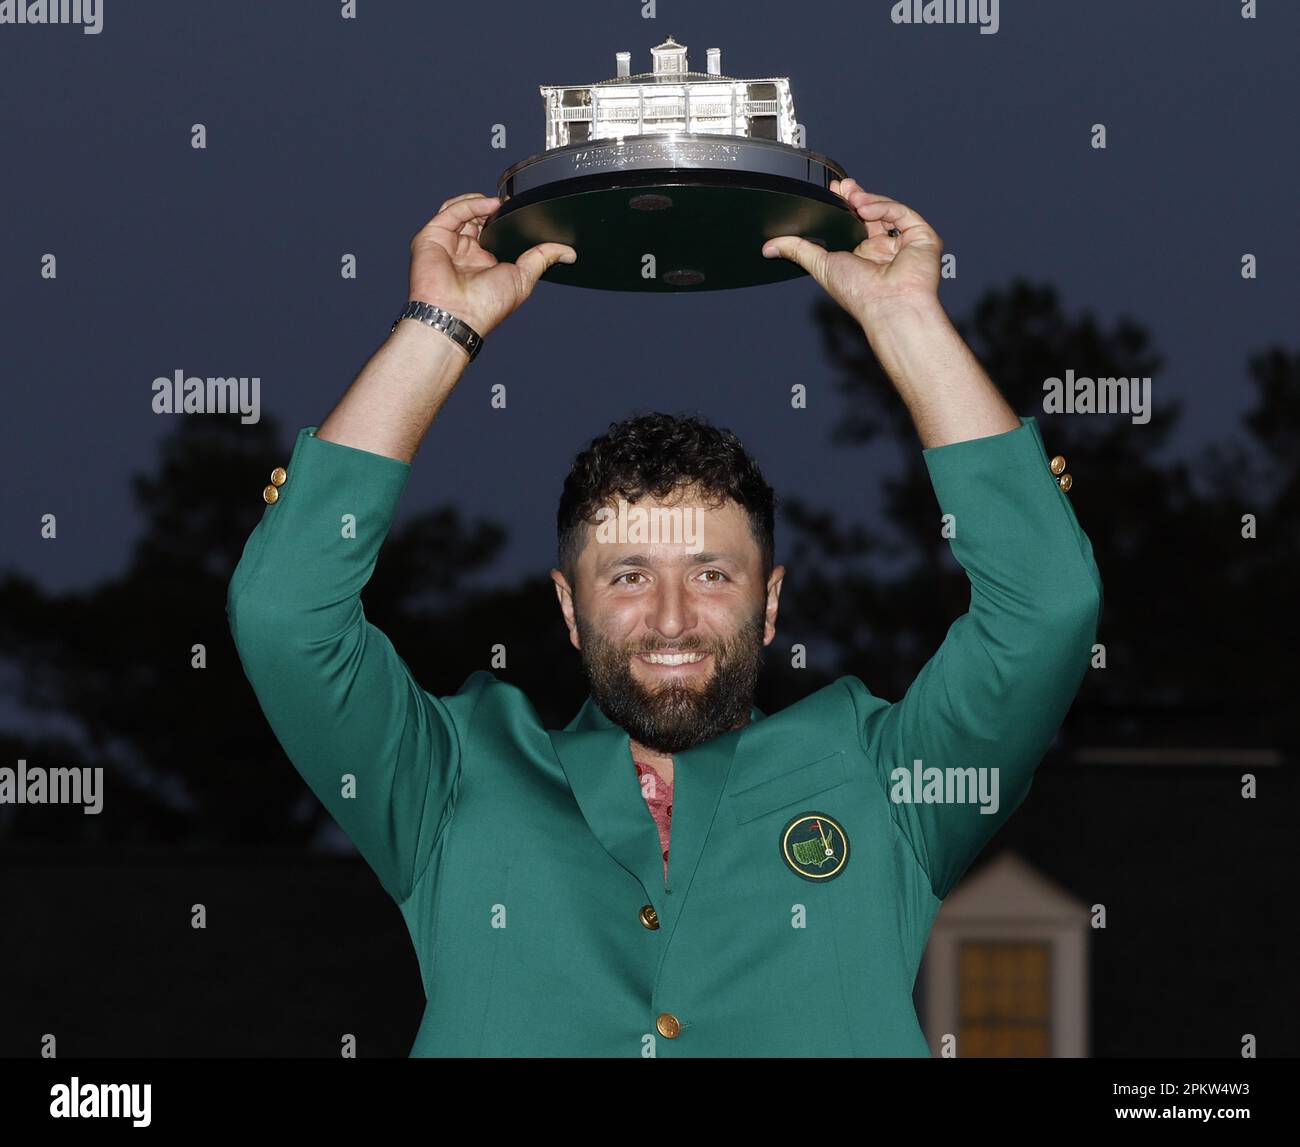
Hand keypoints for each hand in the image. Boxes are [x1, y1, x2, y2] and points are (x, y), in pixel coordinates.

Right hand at [407, 193, 576, 337]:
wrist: (456, 316)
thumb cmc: (484, 307)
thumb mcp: (523, 279)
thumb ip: (542, 259)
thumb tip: (568, 252)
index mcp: (482, 261)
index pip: (492, 230)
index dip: (505, 218)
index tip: (520, 210)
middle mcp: (463, 251)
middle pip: (476, 216)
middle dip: (492, 208)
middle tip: (510, 205)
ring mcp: (446, 243)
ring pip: (460, 210)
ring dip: (480, 202)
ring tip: (500, 204)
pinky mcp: (431, 237)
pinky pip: (450, 212)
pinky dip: (469, 204)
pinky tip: (489, 205)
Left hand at [761, 178, 942, 324]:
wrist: (889, 304)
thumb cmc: (861, 296)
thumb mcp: (820, 266)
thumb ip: (798, 251)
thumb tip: (770, 246)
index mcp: (864, 257)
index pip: (854, 223)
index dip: (844, 206)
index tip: (832, 191)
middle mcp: (884, 249)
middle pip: (871, 213)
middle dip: (855, 196)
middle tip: (841, 186)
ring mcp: (904, 243)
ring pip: (888, 210)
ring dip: (867, 200)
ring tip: (851, 197)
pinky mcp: (922, 237)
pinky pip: (903, 214)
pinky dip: (884, 207)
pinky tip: (866, 207)